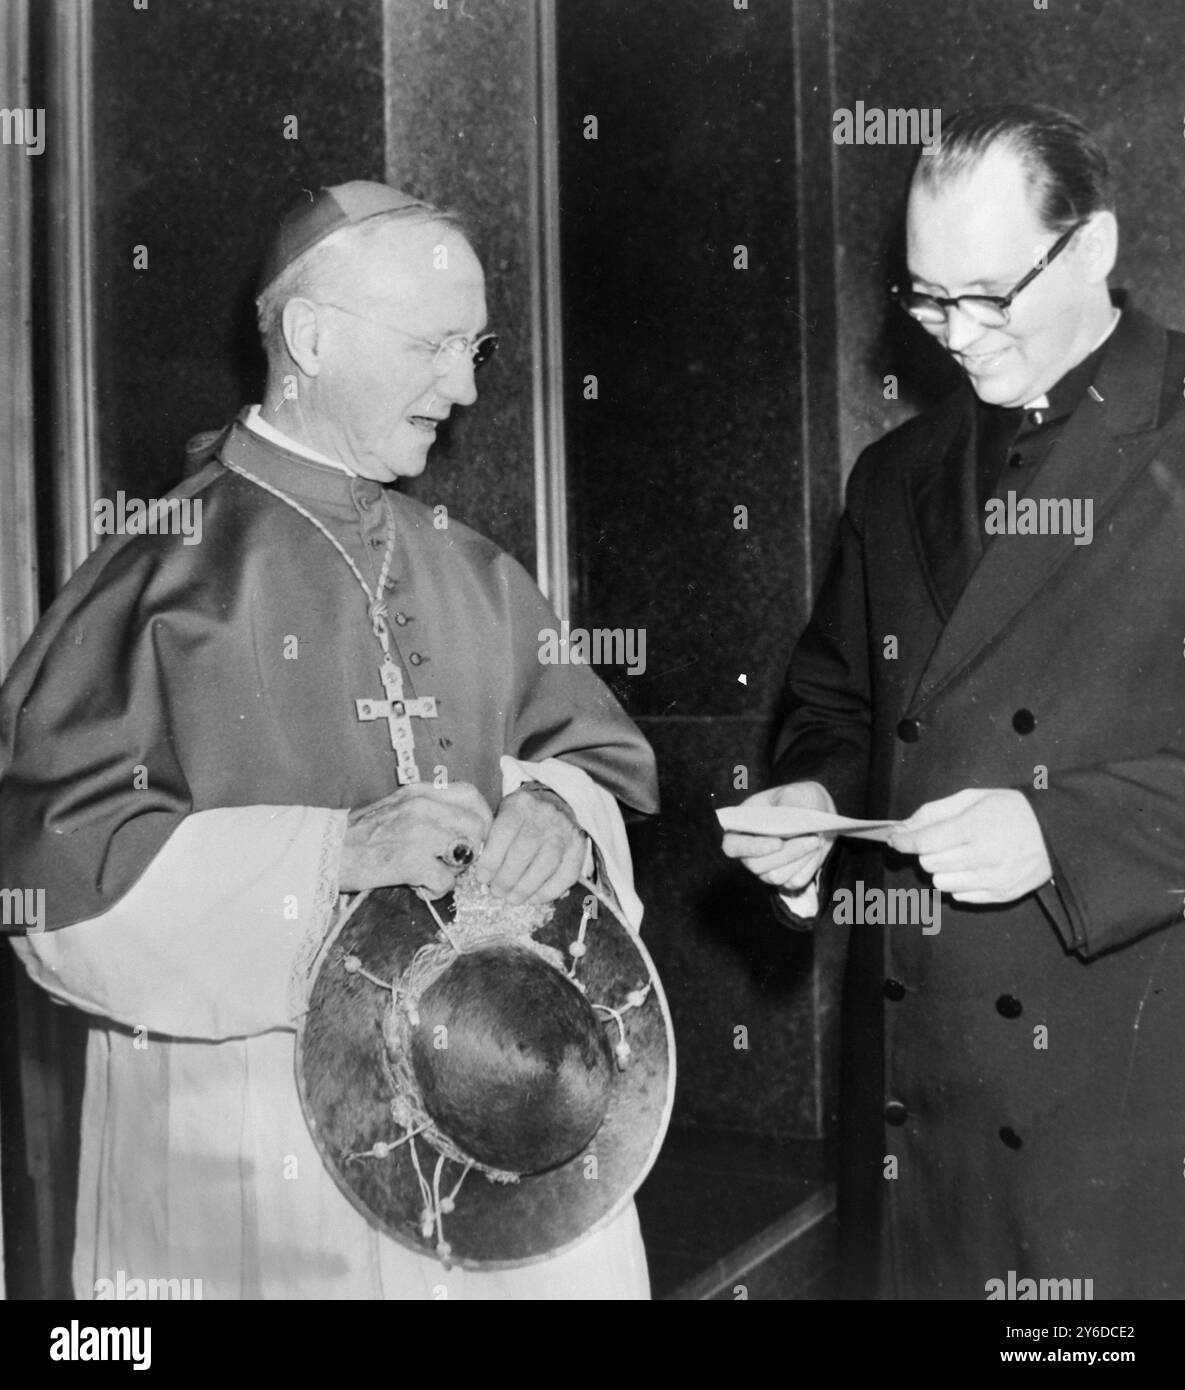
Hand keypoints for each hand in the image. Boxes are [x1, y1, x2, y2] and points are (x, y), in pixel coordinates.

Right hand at [339, 782, 493, 896]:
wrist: (325, 853)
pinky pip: (445, 881)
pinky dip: (434, 890)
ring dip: (453, 871)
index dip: (482, 818)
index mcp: (420, 791)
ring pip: (466, 854)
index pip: (472, 795)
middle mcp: (422, 806)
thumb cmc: (362, 835)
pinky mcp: (410, 861)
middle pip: (477, 827)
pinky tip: (417, 887)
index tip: (474, 837)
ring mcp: (417, 832)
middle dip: (471, 850)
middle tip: (450, 863)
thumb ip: (431, 810)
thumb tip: (467, 828)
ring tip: (430, 874)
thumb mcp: (398, 807)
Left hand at [474, 786, 586, 904]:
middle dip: (507, 878)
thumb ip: (492, 837)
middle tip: (497, 892)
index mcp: (520, 804)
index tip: (482, 877)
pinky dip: (550, 891)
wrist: (556, 802)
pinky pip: (567, 874)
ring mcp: (565, 831)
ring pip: (546, 864)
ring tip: (512, 899)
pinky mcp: (579, 846)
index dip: (491, 859)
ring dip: (526, 887)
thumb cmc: (522, 816)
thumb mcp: (503, 814)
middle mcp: (545, 815)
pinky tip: (535, 898)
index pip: (504, 832)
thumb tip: (482, 872)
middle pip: (525, 850)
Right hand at [721, 781, 837, 890]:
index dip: (751, 848)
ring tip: (816, 840)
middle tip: (812, 839)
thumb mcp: (796, 793)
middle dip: (786, 854)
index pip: (732, 845)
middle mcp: (749, 851)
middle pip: (755, 865)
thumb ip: (788, 804)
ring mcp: (766, 866)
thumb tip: (786, 824)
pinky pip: (793, 882)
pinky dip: (808, 867)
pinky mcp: (785, 877)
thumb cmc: (800, 798)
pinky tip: (815, 851)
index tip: (778, 843)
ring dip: (799, 860)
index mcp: (742, 826)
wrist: (820, 812)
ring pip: (775, 876)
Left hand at [887, 788, 1051, 903]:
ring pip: (942, 883)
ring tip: (961, 856)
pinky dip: (961, 884)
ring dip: (943, 870)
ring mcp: (993, 879)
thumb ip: (935, 812)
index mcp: (974, 828)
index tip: (894, 839)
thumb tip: (904, 827)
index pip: (924, 842)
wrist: (1058, 832)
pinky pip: (961, 897)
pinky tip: (976, 869)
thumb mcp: (973, 798)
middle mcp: (983, 857)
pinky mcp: (1002, 895)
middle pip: (929, 864)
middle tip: (942, 842)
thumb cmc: (1011, 809)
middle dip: (928, 852)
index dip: (903, 841)